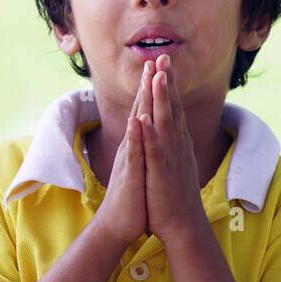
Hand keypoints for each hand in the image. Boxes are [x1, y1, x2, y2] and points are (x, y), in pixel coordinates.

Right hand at [92, 61, 150, 244]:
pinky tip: (137, 120)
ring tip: (149, 78)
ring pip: (136, 125)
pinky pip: (133, 153)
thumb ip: (143, 146)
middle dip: (148, 84)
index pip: (146, 110)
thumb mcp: (142, 165)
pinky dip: (136, 136)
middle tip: (155, 58)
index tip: (160, 64)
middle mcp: (133, 146)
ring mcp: (130, 158)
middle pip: (140, 109)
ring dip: (143, 101)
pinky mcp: (130, 175)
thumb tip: (146, 129)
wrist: (119, 224)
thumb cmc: (134, 195)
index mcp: (139, 144)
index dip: (153, 87)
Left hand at [139, 53, 205, 244]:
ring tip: (156, 77)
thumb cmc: (174, 195)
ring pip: (165, 124)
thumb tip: (169, 127)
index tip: (162, 63)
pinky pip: (154, 152)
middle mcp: (176, 146)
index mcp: (177, 143)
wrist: (183, 226)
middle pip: (171, 109)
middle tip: (162, 57)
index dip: (167, 85)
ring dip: (160, 100)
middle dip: (166, 83)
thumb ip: (171, 143)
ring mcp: (170, 159)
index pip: (172, 108)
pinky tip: (142, 120)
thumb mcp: (173, 163)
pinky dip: (148, 136)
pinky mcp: (161, 175)